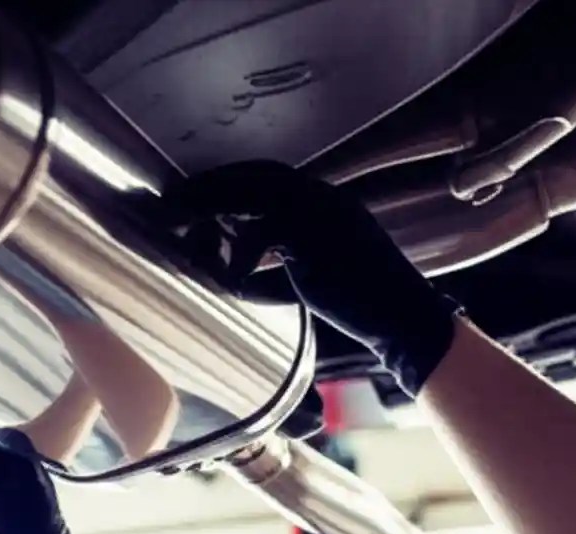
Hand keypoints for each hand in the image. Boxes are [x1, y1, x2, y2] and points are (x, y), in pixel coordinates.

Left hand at [166, 160, 460, 394]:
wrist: (404, 317)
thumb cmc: (362, 302)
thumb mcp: (317, 269)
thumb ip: (281, 257)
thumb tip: (231, 266)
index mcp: (324, 200)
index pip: (267, 175)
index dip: (227, 180)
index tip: (195, 193)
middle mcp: (323, 196)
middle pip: (253, 176)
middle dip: (208, 187)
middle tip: (171, 202)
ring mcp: (321, 212)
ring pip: (251, 196)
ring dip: (210, 209)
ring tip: (179, 226)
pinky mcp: (316, 238)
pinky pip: (260, 237)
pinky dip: (239, 261)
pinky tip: (233, 284)